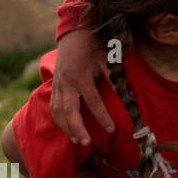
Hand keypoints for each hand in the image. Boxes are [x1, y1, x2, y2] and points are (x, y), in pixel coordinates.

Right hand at [50, 29, 114, 145]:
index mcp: (80, 76)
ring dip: (66, 128)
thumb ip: (112, 76)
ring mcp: (57, 85)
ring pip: (58, 111)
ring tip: (77, 141)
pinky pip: (53, 107)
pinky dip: (59, 120)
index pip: (92, 101)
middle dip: (77, 128)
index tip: (110, 129)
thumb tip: (125, 92)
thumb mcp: (105, 58)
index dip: (102, 116)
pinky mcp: (53, 87)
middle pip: (69, 111)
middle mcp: (66, 83)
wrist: (73, 35)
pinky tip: (66, 130)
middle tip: (86, 143)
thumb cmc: (92, 46)